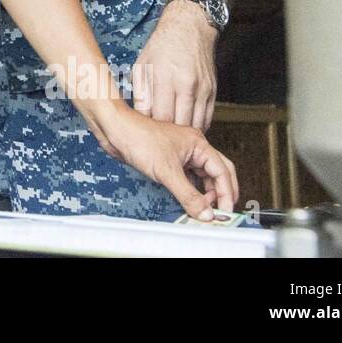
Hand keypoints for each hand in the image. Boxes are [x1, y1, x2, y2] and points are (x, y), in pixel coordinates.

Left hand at [102, 108, 238, 219]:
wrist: (114, 129)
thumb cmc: (137, 137)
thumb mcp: (166, 171)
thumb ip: (188, 195)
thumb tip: (205, 213)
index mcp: (198, 144)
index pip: (222, 171)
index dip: (227, 193)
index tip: (226, 212)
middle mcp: (192, 148)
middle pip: (217, 173)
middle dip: (221, 193)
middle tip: (221, 212)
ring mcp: (180, 154)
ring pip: (201, 177)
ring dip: (205, 194)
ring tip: (204, 210)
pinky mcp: (168, 161)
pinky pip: (187, 178)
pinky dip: (190, 191)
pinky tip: (189, 201)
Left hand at [132, 0, 218, 130]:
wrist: (189, 28)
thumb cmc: (161, 47)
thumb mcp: (142, 66)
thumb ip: (141, 94)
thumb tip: (140, 119)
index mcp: (164, 78)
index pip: (159, 117)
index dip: (151, 130)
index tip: (144, 135)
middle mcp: (186, 85)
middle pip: (178, 125)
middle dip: (168, 137)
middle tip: (157, 143)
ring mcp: (202, 90)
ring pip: (195, 126)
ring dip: (183, 136)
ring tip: (171, 141)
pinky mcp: (212, 92)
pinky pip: (206, 119)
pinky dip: (196, 128)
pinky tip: (185, 131)